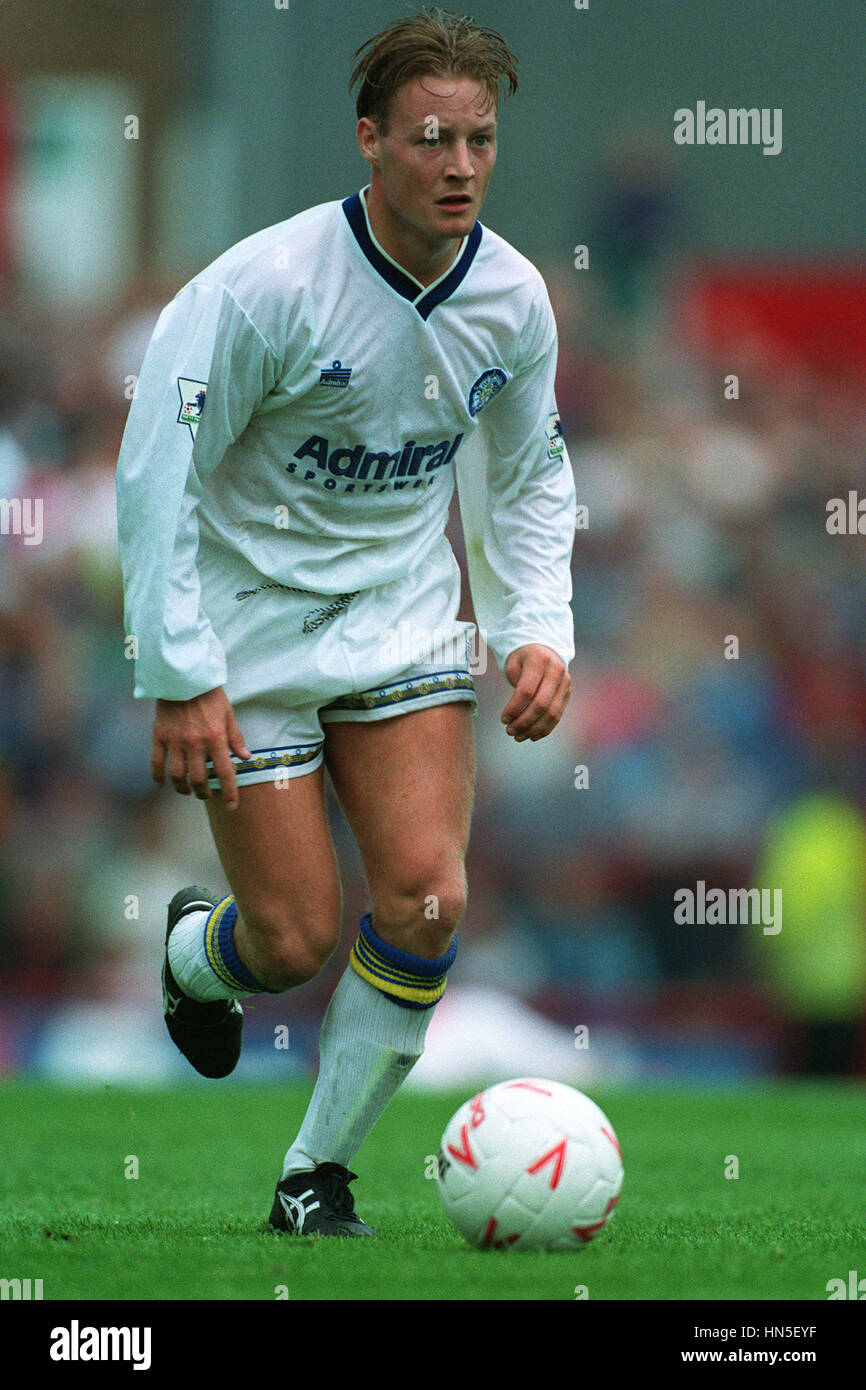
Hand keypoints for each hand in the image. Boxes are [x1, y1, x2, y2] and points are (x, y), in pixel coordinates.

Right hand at [151, 686, 250, 810]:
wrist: (183, 677)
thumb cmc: (209, 695)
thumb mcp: (228, 714)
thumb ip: (236, 738)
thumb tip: (245, 757)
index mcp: (216, 738)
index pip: (224, 773)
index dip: (230, 792)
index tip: (232, 805)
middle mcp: (195, 744)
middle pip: (199, 779)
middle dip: (204, 793)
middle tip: (206, 795)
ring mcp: (175, 741)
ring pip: (178, 776)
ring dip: (183, 788)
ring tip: (188, 791)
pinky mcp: (159, 737)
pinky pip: (156, 763)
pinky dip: (158, 777)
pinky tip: (161, 784)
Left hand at [501, 644, 569, 742]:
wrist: (544, 650)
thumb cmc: (523, 659)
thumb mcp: (513, 664)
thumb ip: (514, 686)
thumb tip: (514, 716)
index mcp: (540, 660)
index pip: (527, 691)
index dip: (514, 708)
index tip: (503, 719)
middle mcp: (556, 671)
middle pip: (541, 704)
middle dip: (524, 722)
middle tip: (509, 731)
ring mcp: (565, 683)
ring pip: (552, 713)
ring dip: (534, 729)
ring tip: (518, 736)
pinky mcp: (567, 694)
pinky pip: (558, 716)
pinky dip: (545, 728)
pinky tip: (531, 736)